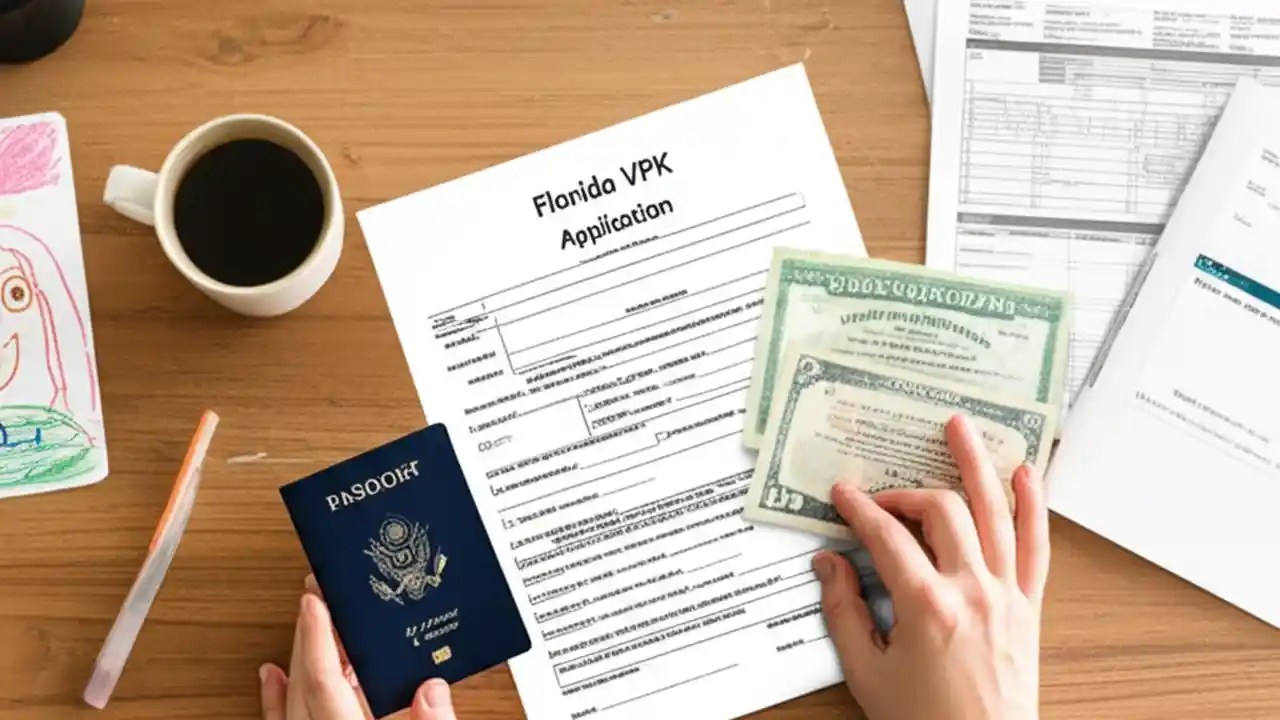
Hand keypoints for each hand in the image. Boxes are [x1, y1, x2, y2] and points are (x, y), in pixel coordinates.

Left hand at [259, 576, 457, 719]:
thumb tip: (434, 688)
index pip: (324, 681)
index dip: (318, 637)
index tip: (314, 600)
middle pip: (304, 682)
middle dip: (309, 634)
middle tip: (318, 592)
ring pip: (291, 699)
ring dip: (296, 658)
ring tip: (305, 620)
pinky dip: (275, 696)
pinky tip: (271, 675)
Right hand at [813, 414, 1048, 719]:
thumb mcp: (867, 673)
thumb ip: (844, 611)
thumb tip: (828, 564)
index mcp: (927, 607)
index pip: (886, 537)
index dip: (859, 509)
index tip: (842, 494)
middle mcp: (972, 591)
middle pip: (941, 512)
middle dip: (906, 494)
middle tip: (882, 500)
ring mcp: (1007, 595)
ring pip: (994, 512)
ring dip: (976, 464)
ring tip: (960, 427)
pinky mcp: (1029, 606)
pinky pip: (1037, 544)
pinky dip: (1033, 505)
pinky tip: (1025, 474)